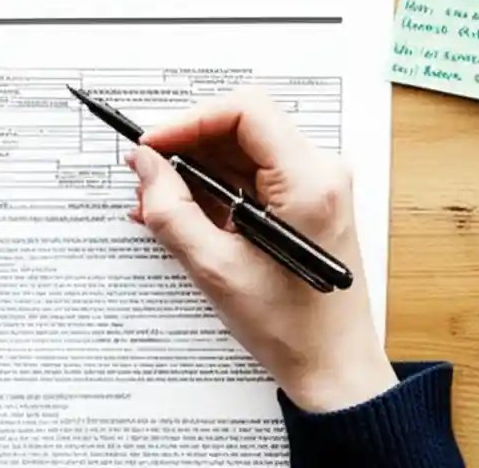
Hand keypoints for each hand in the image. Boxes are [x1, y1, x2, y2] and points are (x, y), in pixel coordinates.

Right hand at [128, 88, 396, 412]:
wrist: (333, 367)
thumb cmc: (291, 329)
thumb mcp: (215, 268)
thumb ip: (171, 209)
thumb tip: (145, 164)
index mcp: (309, 183)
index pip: (245, 111)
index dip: (190, 119)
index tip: (153, 145)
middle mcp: (321, 173)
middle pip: (242, 126)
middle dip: (187, 145)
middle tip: (145, 174)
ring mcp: (316, 186)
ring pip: (242, 149)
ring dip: (196, 168)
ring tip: (155, 201)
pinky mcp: (306, 201)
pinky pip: (251, 175)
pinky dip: (213, 187)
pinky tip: (182, 211)